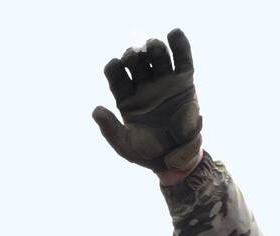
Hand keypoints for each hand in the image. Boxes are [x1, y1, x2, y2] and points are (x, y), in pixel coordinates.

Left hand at [92, 28, 202, 177]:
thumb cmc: (147, 153)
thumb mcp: (123, 144)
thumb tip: (95, 110)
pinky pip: (183, 60)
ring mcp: (164, 84)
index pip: (116, 77)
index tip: (114, 64)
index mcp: (126, 99)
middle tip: (133, 55)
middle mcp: (144, 88)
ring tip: (151, 46)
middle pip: (136, 63)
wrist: (175, 158)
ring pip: (157, 58)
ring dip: (153, 48)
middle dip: (133, 56)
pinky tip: (174, 33)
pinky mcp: (184, 82)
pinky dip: (179, 45)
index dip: (113, 68)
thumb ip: (109, 128)